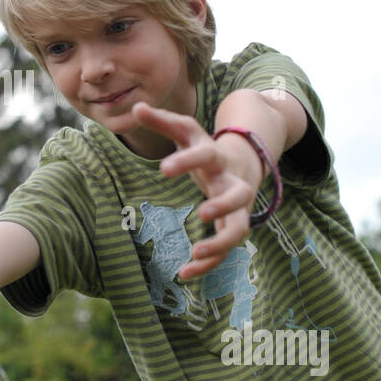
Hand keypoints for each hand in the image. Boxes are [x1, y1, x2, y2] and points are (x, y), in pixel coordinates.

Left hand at [132, 102, 259, 280]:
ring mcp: (238, 208)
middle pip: (238, 195)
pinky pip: (226, 249)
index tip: (162, 169)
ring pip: (240, 228)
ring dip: (221, 243)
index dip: (186, 161)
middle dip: (223, 204)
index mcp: (217, 156)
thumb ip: (162, 121)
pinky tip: (185, 274)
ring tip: (195, 253)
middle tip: (202, 214)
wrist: (245, 161)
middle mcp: (234, 183)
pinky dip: (209, 263)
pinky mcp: (233, 226)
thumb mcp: (186, 131)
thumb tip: (135, 107)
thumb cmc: (206, 147)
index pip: (204, 155)